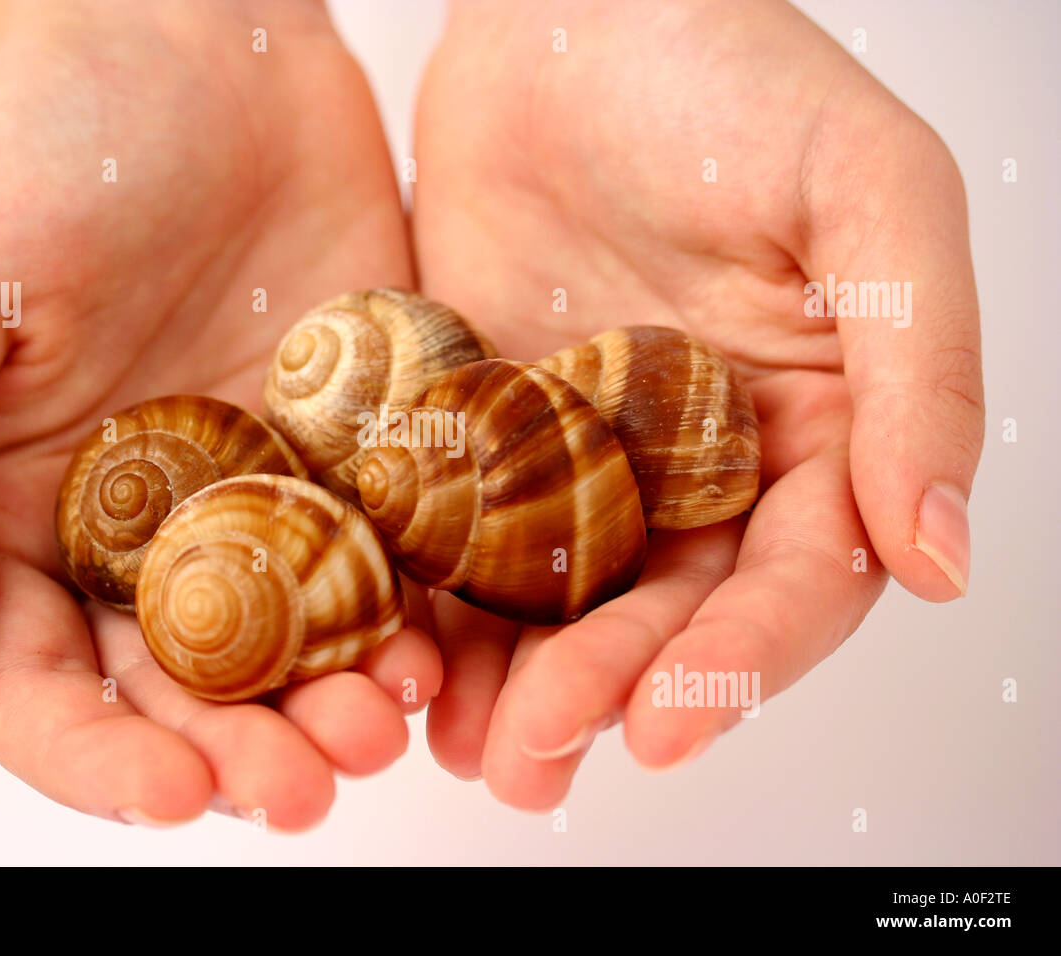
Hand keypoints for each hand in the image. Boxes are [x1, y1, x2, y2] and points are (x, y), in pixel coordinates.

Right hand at [0, 0, 439, 827]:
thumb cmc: (39, 150)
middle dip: (239, 753)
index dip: (97, 757)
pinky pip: (383, 563)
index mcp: (11, 520)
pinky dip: (409, 621)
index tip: (171, 787)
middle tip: (306, 785)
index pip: (37, 689)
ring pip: (293, 650)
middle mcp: (134, 532)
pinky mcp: (351, 456)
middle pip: (180, 693)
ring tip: (382, 726)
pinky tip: (438, 650)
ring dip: (333, 706)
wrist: (201, 47)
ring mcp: (253, 500)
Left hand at [410, 0, 982, 805]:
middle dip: (607, 692)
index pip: (794, 579)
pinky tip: (406, 667)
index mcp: (816, 432)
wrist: (570, 15)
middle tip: (538, 759)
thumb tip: (941, 557)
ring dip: (518, 685)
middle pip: (666, 614)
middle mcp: (704, 467)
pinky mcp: (484, 432)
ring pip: (562, 601)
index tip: (672, 725)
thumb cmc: (733, 75)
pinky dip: (440, 607)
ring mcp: (587, 457)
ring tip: (467, 753)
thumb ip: (920, 372)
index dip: (741, 661)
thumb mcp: (868, 195)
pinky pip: (465, 534)